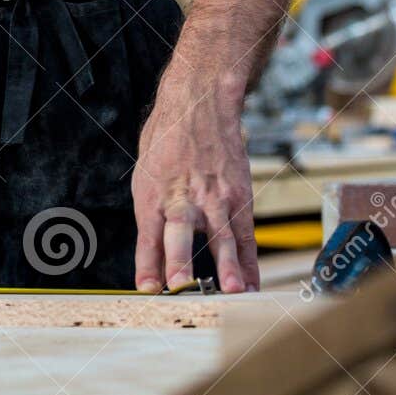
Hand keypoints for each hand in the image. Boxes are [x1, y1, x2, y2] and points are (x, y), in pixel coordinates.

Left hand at [131, 84, 258, 293]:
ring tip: (231, 290)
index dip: (147, 263)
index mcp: (153, 194)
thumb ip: (151, 218)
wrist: (198, 103)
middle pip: (180, 232)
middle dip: (179, 260)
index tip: (146, 289)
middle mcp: (183, 196)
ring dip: (226, 265)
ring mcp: (214, 196)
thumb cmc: (166, 142)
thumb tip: (153, 261)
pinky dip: (248, 262)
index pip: (148, 235)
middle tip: (180, 285)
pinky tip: (250, 284)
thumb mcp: (145, 176)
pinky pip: (245, 235)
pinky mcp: (239, 195)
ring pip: (221, 235)